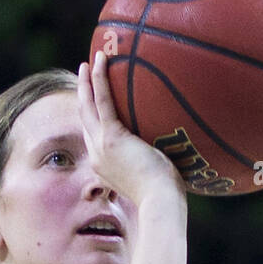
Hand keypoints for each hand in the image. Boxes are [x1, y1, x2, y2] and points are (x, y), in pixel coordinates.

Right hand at [77, 50, 186, 206]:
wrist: (161, 204)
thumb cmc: (166, 198)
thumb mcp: (157, 179)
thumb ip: (157, 164)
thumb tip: (178, 154)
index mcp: (107, 167)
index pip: (94, 138)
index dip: (92, 118)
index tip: (95, 101)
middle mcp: (98, 157)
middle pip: (85, 120)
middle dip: (84, 96)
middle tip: (86, 75)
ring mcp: (102, 148)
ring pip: (88, 107)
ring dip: (86, 82)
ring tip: (90, 62)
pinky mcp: (111, 138)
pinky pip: (102, 101)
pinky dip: (99, 79)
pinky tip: (101, 60)